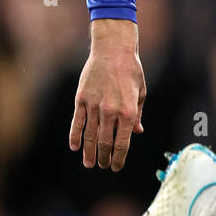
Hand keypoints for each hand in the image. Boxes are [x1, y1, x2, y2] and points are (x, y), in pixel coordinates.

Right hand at [69, 19, 146, 171]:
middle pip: (104, 142)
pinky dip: (75, 136)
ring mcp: (94, 105)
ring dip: (89, 152)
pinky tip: (75, 147)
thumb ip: (138, 114)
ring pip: (89, 135)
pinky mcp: (81, 98)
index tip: (116, 167)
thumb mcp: (141, 92)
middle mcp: (110, 111)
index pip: (122, 143)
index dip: (119, 158)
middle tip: (103, 166)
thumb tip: (137, 132)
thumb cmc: (131, 70)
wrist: (113, 49)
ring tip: (89, 163)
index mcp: (128, 111)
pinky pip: (77, 122)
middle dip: (104, 158)